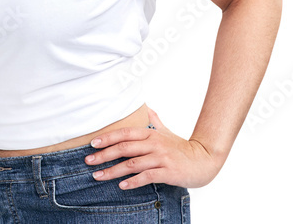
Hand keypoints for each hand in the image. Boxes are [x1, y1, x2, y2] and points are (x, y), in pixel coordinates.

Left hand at [83, 109, 223, 189]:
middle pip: (124, 148)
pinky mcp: (168, 172)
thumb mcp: (166, 131)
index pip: (124, 133)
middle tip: (88, 161)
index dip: (107, 137)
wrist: (205, 160)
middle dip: (103, 155)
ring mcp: (161, 158)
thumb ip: (154, 120)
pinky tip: (122, 185)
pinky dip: (133, 181)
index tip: (92, 143)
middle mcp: (154, 144)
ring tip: (98, 176)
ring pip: (132, 164)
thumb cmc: (182, 147)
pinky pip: (147, 176)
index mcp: (151, 134)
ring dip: (113, 170)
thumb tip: (146, 106)